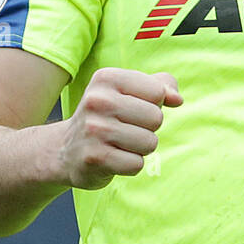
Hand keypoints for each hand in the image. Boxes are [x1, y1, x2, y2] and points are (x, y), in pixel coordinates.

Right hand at [59, 68, 182, 189]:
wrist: (66, 150)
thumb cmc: (107, 117)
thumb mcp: (130, 91)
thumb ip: (161, 85)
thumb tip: (177, 99)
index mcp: (106, 78)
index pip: (157, 91)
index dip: (152, 105)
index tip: (132, 109)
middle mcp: (97, 101)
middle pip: (155, 118)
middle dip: (147, 128)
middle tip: (124, 130)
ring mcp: (94, 130)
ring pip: (149, 143)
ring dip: (140, 148)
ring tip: (118, 144)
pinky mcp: (94, 158)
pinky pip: (136, 164)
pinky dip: (130, 165)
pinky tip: (113, 158)